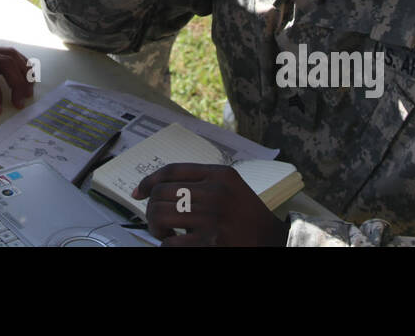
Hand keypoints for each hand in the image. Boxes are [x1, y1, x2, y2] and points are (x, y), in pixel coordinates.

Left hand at [134, 163, 287, 245]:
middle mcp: (215, 192)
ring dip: (155, 227)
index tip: (139, 192)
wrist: (274, 241)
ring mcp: (212, 218)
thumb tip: (155, 190)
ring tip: (163, 232)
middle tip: (156, 221)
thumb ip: (200, 183)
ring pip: (160, 215)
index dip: (149, 180)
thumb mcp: (229, 187)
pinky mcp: (210, 243)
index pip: (172, 170)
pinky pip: (170, 242)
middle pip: (161, 193)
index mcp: (219, 174)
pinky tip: (176, 243)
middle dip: (151, 209)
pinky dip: (166, 244)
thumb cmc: (247, 216)